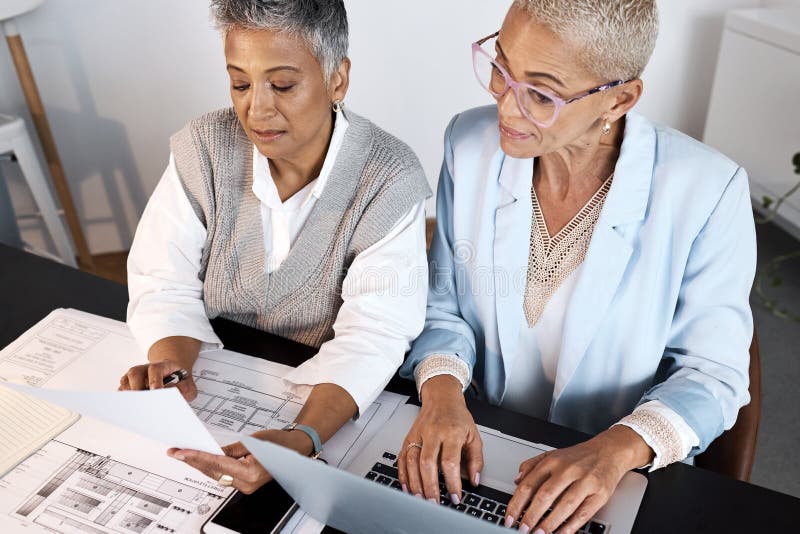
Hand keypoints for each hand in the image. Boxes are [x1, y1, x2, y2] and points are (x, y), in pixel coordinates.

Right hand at [118, 360, 197, 400]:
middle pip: (135, 373)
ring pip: (125, 381)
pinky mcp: (129, 384)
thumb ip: (185, 389)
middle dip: (138, 389)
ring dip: (129, 394)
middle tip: (143, 403)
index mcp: (162, 366)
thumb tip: (173, 394)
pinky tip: (130, 408)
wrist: (174, 374)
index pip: (155, 369)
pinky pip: (121, 390)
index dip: (154, 381)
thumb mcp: (188, 384)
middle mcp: (146, 369)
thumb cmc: (179, 381)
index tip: (156, 392)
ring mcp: (136, 376)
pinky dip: (124, 399)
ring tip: (137, 407)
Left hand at [167, 429, 313, 493]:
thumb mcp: (254, 441)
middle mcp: (247, 483)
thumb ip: (231, 449)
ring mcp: (246, 486)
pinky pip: (223, 475)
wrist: (295, 449)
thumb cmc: (279, 443)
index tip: (181, 452)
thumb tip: (211, 451)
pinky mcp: (244, 483)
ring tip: (183, 454)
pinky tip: (200, 460)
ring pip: (216, 475)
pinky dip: (211, 467)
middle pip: (213, 472)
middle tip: (175, 452)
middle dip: (193, 461)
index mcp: (251, 472)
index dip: (197, 456)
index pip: (217, 463)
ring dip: (199, 465)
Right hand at [397, 375, 482, 503]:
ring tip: (420, 499)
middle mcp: (433, 433)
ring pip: (412, 461)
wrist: (441, 397)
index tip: (455, 497)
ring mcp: (418, 435)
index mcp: (452, 432)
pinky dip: (403, 474)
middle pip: (427, 463)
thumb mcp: (474, 435)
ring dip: (415, 483)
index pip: (450, 462)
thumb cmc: (458, 417)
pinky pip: (402, 457)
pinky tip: (407, 487)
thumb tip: (474, 481)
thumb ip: (476, 459)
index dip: (452, 482)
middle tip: (434, 503)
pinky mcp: (409, 437)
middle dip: (430, 486)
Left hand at [505, 425, 652, 532]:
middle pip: (545, 495)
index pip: (529, 484)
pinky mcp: (599, 493)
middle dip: (531, 516)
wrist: (609, 451)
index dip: (517, 503)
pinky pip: (583, 514)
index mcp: (553, 461)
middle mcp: (567, 470)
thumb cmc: (579, 456)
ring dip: (549, 523)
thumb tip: (516, 481)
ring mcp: (585, 481)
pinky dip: (570, 527)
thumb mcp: (553, 454)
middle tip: (522, 529)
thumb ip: (532, 465)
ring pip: (564, 506)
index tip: (509, 518)